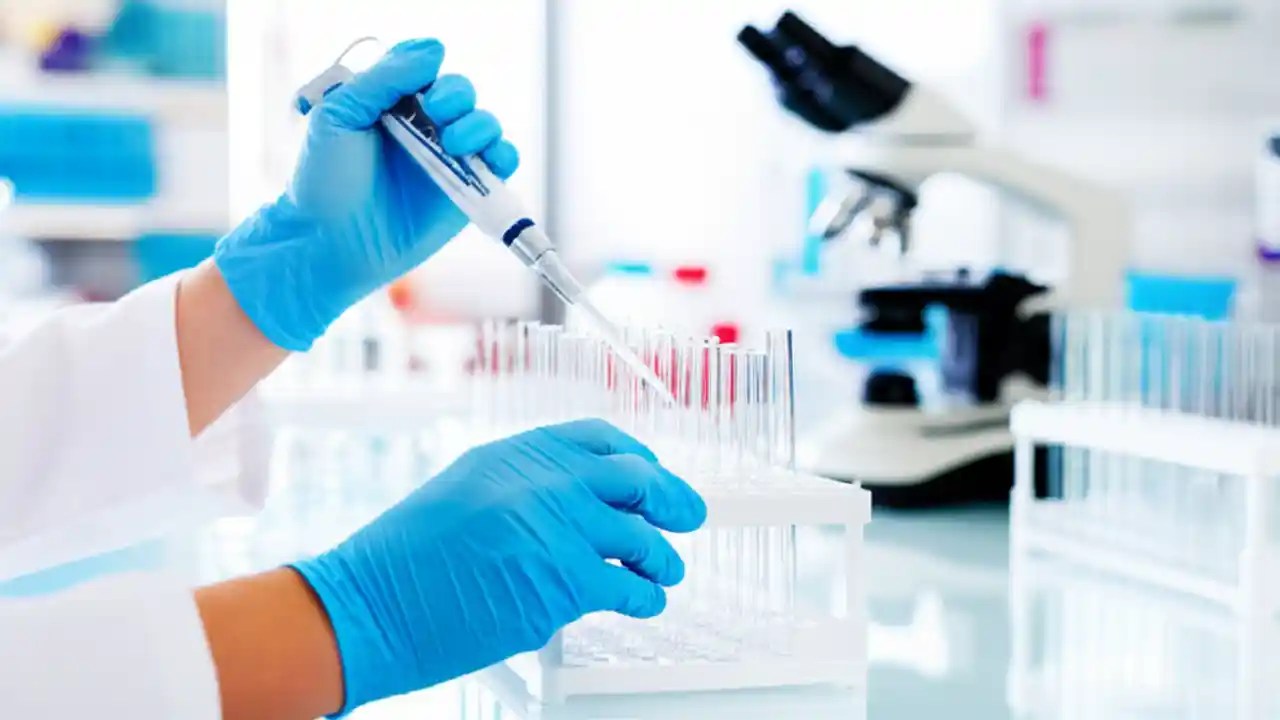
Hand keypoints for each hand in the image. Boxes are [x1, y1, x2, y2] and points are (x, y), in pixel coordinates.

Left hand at [214, 38, 518, 350]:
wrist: (330, 242)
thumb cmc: (324, 180)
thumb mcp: (340, 116)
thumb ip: (382, 79)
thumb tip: (433, 50)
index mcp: (391, 103)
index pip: (425, 70)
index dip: (429, 70)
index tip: (420, 88)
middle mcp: (423, 128)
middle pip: (461, 94)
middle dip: (456, 97)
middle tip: (436, 114)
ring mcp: (447, 161)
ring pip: (486, 126)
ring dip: (480, 126)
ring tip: (454, 144)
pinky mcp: (467, 193)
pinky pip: (501, 166)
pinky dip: (505, 156)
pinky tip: (489, 160)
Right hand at [290, 420, 707, 714]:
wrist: (369, 604)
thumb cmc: (405, 562)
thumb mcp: (465, 492)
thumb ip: (524, 487)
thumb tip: (579, 504)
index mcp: (516, 453)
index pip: (599, 439)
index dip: (638, 456)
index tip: (654, 472)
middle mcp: (542, 481)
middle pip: (635, 478)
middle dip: (671, 497)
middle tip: (689, 515)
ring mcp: (555, 527)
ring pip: (641, 535)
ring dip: (663, 556)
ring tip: (667, 569)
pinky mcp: (562, 582)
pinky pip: (628, 586)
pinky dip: (646, 596)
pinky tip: (647, 601)